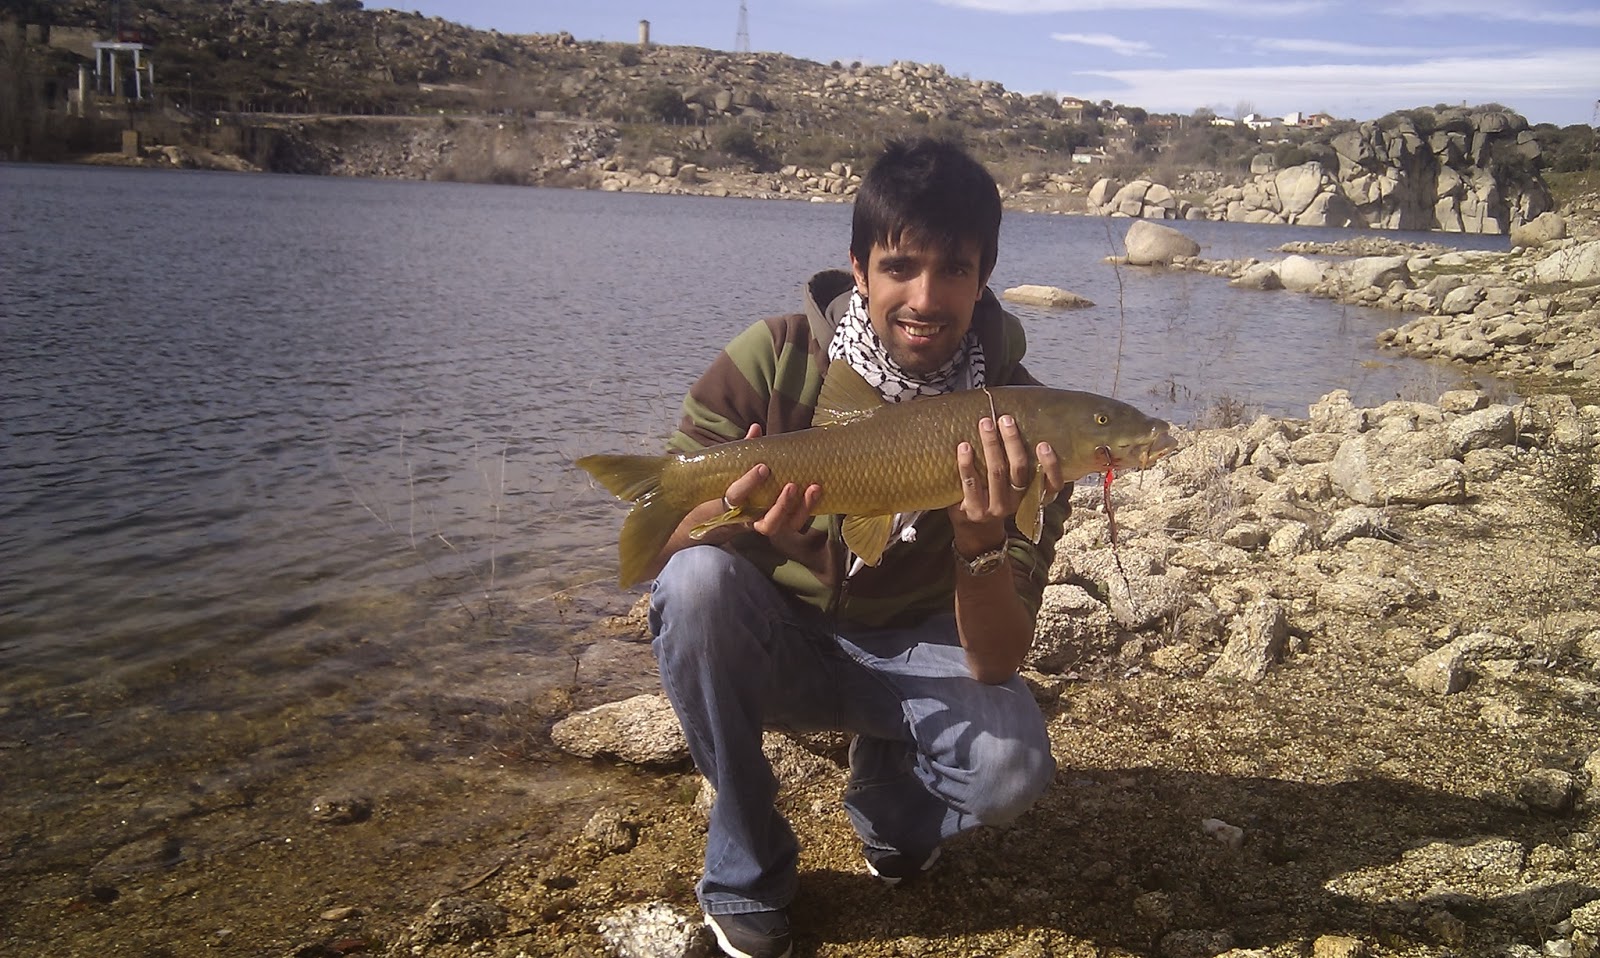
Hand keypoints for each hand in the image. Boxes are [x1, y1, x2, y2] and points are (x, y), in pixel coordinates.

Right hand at [719, 424, 831, 575]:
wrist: (735, 510)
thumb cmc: (738, 483)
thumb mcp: (738, 468)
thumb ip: (747, 450)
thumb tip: (756, 428)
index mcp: (733, 504)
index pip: (737, 497)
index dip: (749, 483)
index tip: (763, 467)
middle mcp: (751, 520)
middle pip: (767, 524)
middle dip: (782, 505)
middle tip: (792, 485)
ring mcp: (769, 525)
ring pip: (786, 526)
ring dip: (802, 509)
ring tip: (814, 488)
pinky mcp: (784, 525)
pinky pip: (797, 522)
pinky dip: (809, 508)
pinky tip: (817, 491)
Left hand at [948, 415, 1065, 551]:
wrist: (976, 529)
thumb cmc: (997, 496)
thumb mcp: (1016, 487)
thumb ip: (1021, 467)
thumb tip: (1016, 426)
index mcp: (1033, 495)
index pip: (1052, 484)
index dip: (1051, 466)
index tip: (1044, 444)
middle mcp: (1017, 502)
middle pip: (1019, 470)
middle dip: (1012, 442)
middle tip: (1005, 420)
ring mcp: (996, 508)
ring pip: (996, 473)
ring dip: (990, 445)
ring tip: (985, 424)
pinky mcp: (975, 510)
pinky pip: (971, 483)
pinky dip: (967, 463)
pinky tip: (964, 446)